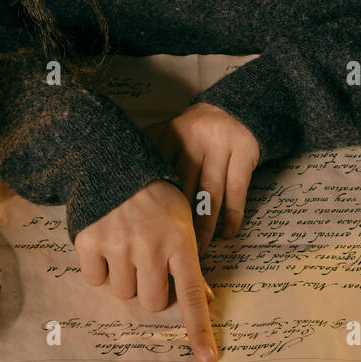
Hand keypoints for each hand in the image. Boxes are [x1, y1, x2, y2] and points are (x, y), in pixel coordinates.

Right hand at [74, 179, 217, 361]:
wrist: (114, 161)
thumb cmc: (155, 193)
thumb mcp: (182, 219)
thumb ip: (190, 260)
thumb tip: (207, 300)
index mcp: (179, 241)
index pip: (192, 294)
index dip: (199, 329)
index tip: (207, 360)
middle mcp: (150, 246)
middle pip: (152, 302)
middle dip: (150, 289)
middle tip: (147, 262)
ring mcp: (118, 245)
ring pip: (122, 293)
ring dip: (124, 277)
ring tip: (126, 246)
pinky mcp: (89, 242)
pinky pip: (94, 279)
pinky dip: (98, 267)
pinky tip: (105, 242)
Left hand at [142, 103, 259, 252]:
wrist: (234, 110)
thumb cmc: (193, 132)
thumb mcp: (168, 132)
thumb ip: (147, 152)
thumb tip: (116, 177)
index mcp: (171, 135)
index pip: (159, 173)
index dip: (153, 204)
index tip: (143, 231)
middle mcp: (195, 140)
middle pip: (184, 188)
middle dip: (176, 222)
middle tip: (168, 252)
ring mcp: (221, 147)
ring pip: (211, 195)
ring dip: (205, 226)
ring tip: (198, 250)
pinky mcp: (244, 154)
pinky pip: (237, 191)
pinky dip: (233, 215)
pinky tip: (227, 234)